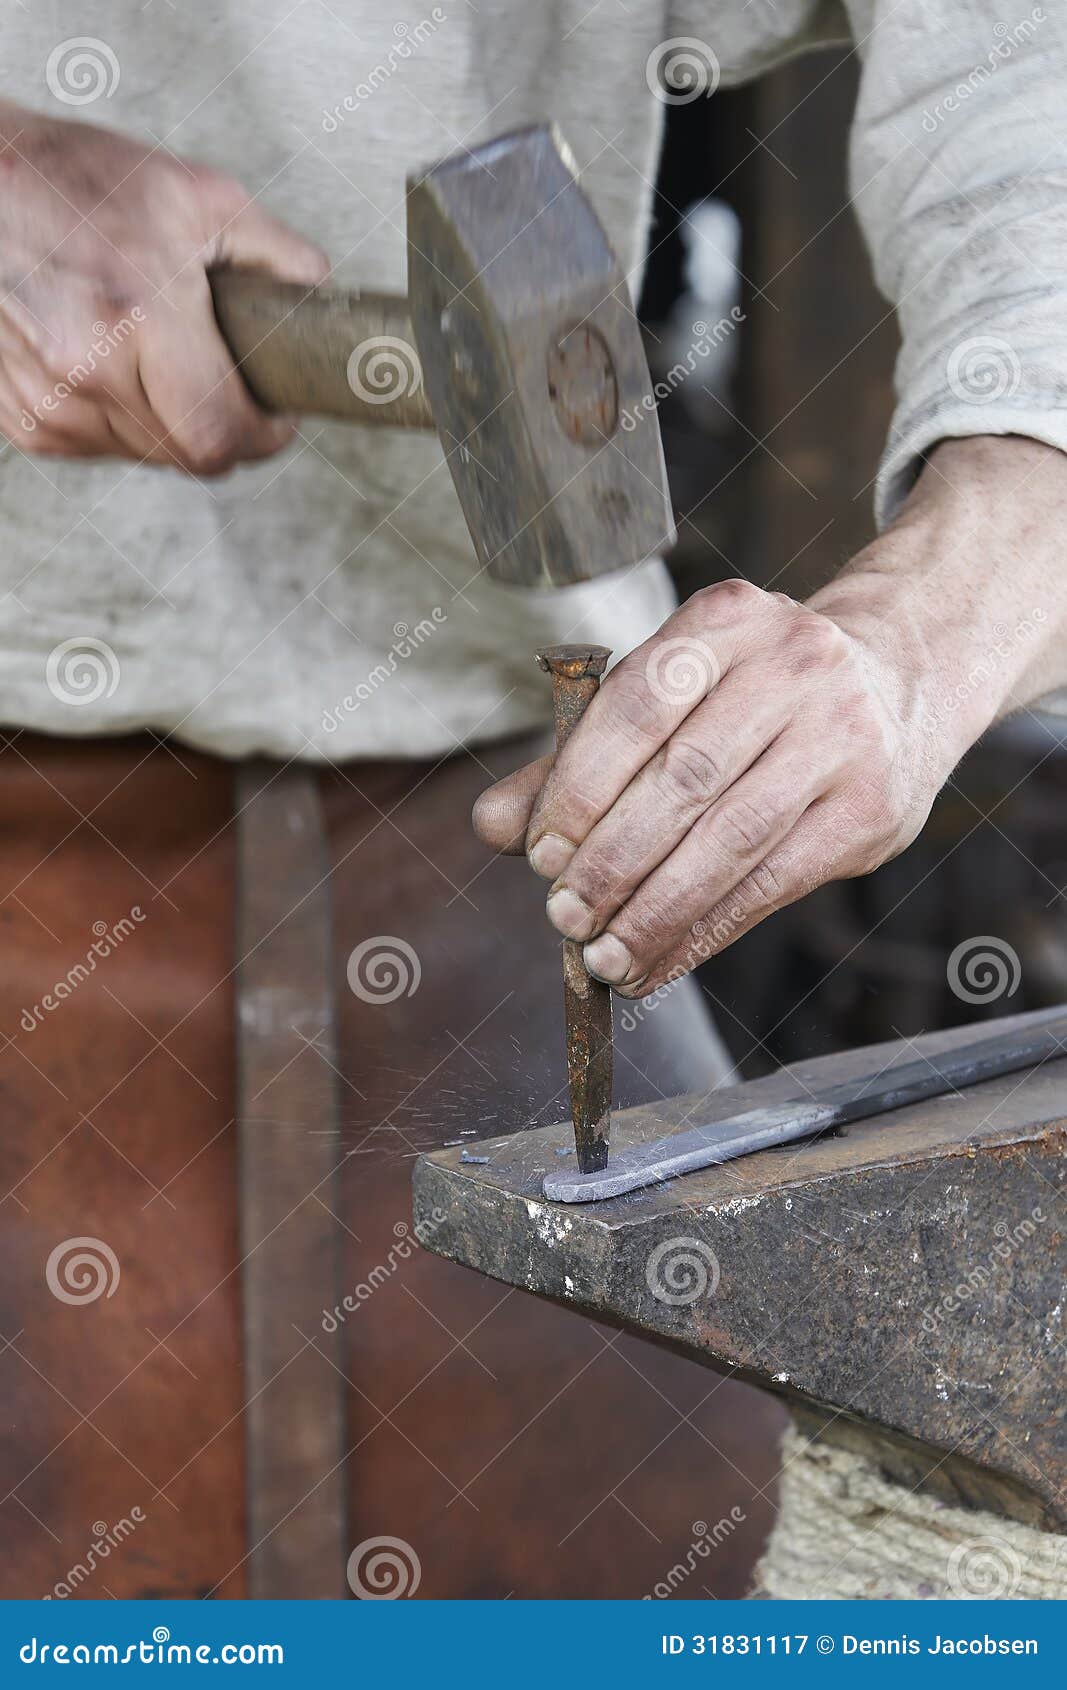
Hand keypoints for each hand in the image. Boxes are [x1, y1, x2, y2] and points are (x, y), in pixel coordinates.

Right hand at [0, 101, 327, 471]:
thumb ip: (273, 250)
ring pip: (150, 455)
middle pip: (192, 455)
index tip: (275, 413)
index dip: (262, 434)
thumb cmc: (76, 181)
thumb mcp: (195, 195)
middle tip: (229, 380)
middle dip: (224, 425)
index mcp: (140, 317)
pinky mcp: (26, 421)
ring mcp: (52, 403)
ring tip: (161, 356)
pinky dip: (124, 420)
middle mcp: (88, 370)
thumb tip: (317, 295)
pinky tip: (115, 362)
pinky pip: (102, 447)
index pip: (221, 435)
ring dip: (173, 423)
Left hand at [474, 437, 1066, 994]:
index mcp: (725, 620)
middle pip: (684, 778)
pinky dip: (704, 933)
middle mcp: (792, 664)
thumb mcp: (672, 698)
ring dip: (655, 910)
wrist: (897, 683)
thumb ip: (579, 757)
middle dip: (612, 860)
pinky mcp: (869, 808)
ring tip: (603, 956)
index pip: (637, 703)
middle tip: (564, 916)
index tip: (540, 853)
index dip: (581, 785)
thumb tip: (492, 825)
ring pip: (730, 838)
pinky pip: (771, 882)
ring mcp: (841, 734)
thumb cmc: (751, 696)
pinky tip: (657, 963)